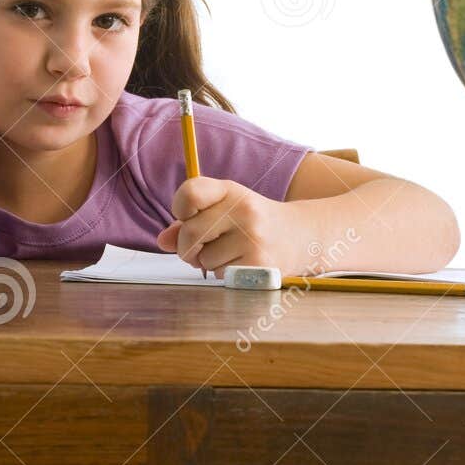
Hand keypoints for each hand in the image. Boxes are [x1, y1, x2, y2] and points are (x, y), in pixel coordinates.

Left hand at [154, 176, 301, 277]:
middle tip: (202, 248)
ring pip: (204, 259)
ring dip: (210, 263)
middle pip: (190, 233)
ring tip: (232, 253)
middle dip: (187, 247)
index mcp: (230, 190)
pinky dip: (224, 274)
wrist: (302, 236)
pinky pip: (220, 275)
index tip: (186, 216)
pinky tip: (241, 263)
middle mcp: (243, 210)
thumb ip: (189, 222)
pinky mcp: (259, 264)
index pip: (190, 193)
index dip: (179, 208)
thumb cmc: (251, 223)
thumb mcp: (223, 210)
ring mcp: (253, 238)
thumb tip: (162, 241)